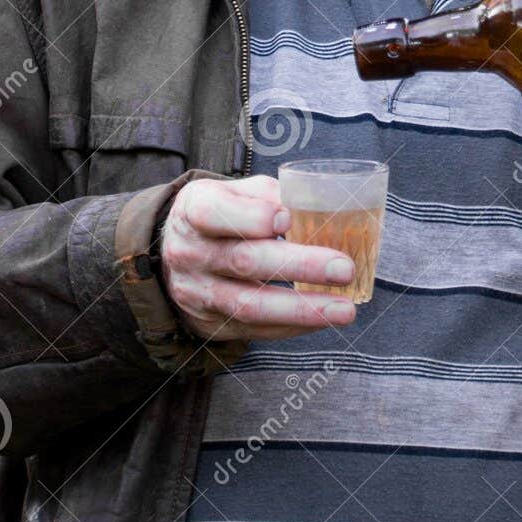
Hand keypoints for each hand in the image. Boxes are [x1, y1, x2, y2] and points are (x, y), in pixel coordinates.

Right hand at [160, 174, 356, 341]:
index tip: (287, 219)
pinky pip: (255, 329)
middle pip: (245, 261)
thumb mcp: (233, 192)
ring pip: (251, 304)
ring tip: (344, 309)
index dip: (251, 217)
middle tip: (344, 269)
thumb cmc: (220, 216)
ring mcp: (199, 292)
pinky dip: (294, 325)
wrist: (177, 255)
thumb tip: (312, 205)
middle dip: (300, 266)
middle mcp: (190, 253)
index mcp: (194, 210)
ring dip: (302, 309)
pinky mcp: (212, 323)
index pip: (213, 213)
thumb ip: (268, 195)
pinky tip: (323, 318)